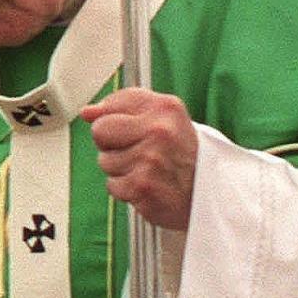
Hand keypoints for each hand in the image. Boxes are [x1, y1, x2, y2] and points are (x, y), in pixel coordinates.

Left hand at [79, 88, 198, 231]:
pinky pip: (112, 185)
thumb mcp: (162, 119)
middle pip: (100, 130)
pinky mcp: (143, 187)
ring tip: (149, 171)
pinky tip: (149, 186)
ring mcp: (151, 159)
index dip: (116, 119)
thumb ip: (122, 108)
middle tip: (139, 152)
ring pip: (105, 161)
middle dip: (111, 144)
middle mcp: (159, 130)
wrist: (211, 193)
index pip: (112, 104)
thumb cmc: (182, 154)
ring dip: (121, 170)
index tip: (135, 130)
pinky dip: (126, 190)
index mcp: (165, 107)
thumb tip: (87, 111)